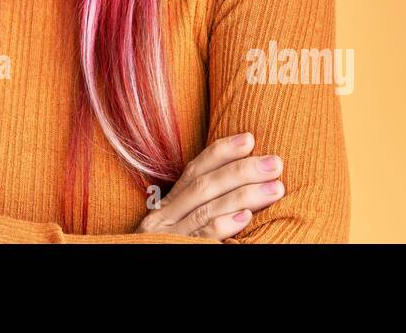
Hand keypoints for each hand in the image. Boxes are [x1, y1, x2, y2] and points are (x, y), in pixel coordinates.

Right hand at [134, 132, 282, 239]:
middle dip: (242, 170)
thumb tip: (240, 184)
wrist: (129, 267)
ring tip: (275, 188)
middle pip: (205, 185)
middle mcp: (164, 215)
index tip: (249, 138)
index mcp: (167, 204)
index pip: (195, 169)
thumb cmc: (170, 246)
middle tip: (275, 163)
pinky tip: (245, 216)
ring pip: (207, 207)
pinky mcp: (175, 250)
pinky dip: (223, 224)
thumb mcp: (178, 225)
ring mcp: (169, 234)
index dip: (222, 151)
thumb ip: (199, 206)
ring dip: (244, 194)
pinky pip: (200, 236)